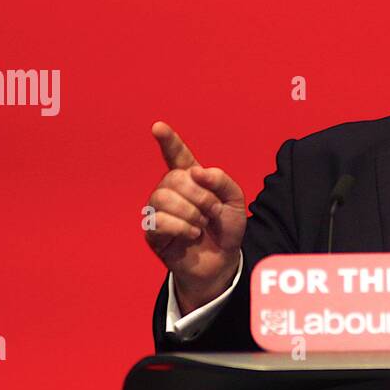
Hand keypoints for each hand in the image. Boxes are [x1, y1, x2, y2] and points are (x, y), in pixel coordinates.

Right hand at [144, 122, 245, 313]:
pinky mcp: (153, 232)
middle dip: (200, 195)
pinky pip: (157, 219)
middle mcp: (171, 191)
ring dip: (190, 211)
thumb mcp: (236, 202)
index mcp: (191, 179)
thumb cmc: (226, 229)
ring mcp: (158, 210)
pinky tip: (191, 234)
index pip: (177, 155)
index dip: (168, 141)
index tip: (158, 127)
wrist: (223, 261)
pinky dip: (180, 226)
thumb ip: (222, 181)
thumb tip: (197, 172)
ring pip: (162, 196)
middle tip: (212, 211)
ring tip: (201, 224)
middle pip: (174, 178)